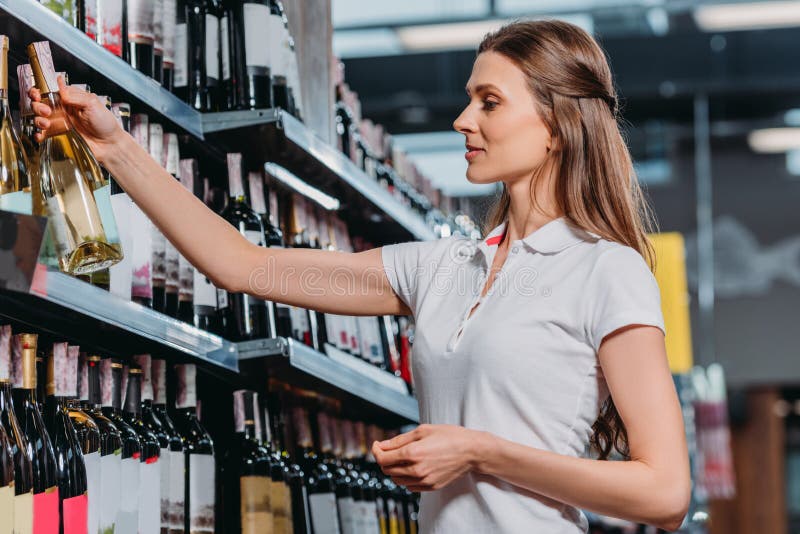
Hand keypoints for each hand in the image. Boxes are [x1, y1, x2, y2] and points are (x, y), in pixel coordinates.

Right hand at [29, 76, 125, 163]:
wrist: (110, 145)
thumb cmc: (105, 124)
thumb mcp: (93, 104)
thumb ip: (75, 95)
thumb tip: (60, 85)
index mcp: (70, 99)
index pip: (49, 91)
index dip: (40, 91)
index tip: (38, 95)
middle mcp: (63, 110)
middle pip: (40, 103)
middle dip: (38, 106)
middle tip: (46, 111)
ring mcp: (60, 123)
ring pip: (39, 118)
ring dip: (38, 119)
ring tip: (47, 123)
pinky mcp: (59, 136)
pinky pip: (44, 134)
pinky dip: (39, 134)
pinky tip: (41, 135)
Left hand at [372, 424, 486, 491]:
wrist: (471, 451)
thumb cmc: (450, 436)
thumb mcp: (423, 430)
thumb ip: (400, 439)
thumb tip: (382, 445)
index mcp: (412, 453)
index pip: (383, 459)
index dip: (376, 451)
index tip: (377, 445)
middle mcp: (416, 470)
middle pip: (387, 470)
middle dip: (383, 459)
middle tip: (387, 450)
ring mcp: (424, 480)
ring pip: (397, 480)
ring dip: (393, 470)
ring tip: (400, 458)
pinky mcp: (430, 486)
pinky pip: (409, 486)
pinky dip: (405, 478)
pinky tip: (411, 467)